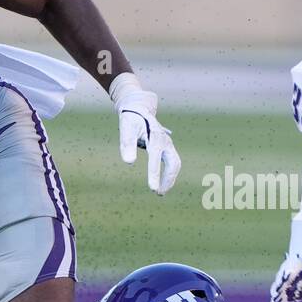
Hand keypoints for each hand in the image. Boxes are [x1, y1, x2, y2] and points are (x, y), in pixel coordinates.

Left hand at [112, 74, 181, 195]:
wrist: (139, 108)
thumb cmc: (131, 119)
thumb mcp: (126, 128)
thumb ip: (127, 144)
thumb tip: (129, 162)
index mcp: (155, 137)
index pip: (155, 159)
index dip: (155, 174)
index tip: (153, 189)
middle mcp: (165, 141)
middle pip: (173, 163)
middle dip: (167, 179)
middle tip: (158, 193)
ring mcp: (168, 144)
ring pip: (175, 164)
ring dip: (170, 179)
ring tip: (160, 192)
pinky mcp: (167, 147)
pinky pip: (172, 163)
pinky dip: (169, 174)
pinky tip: (162, 183)